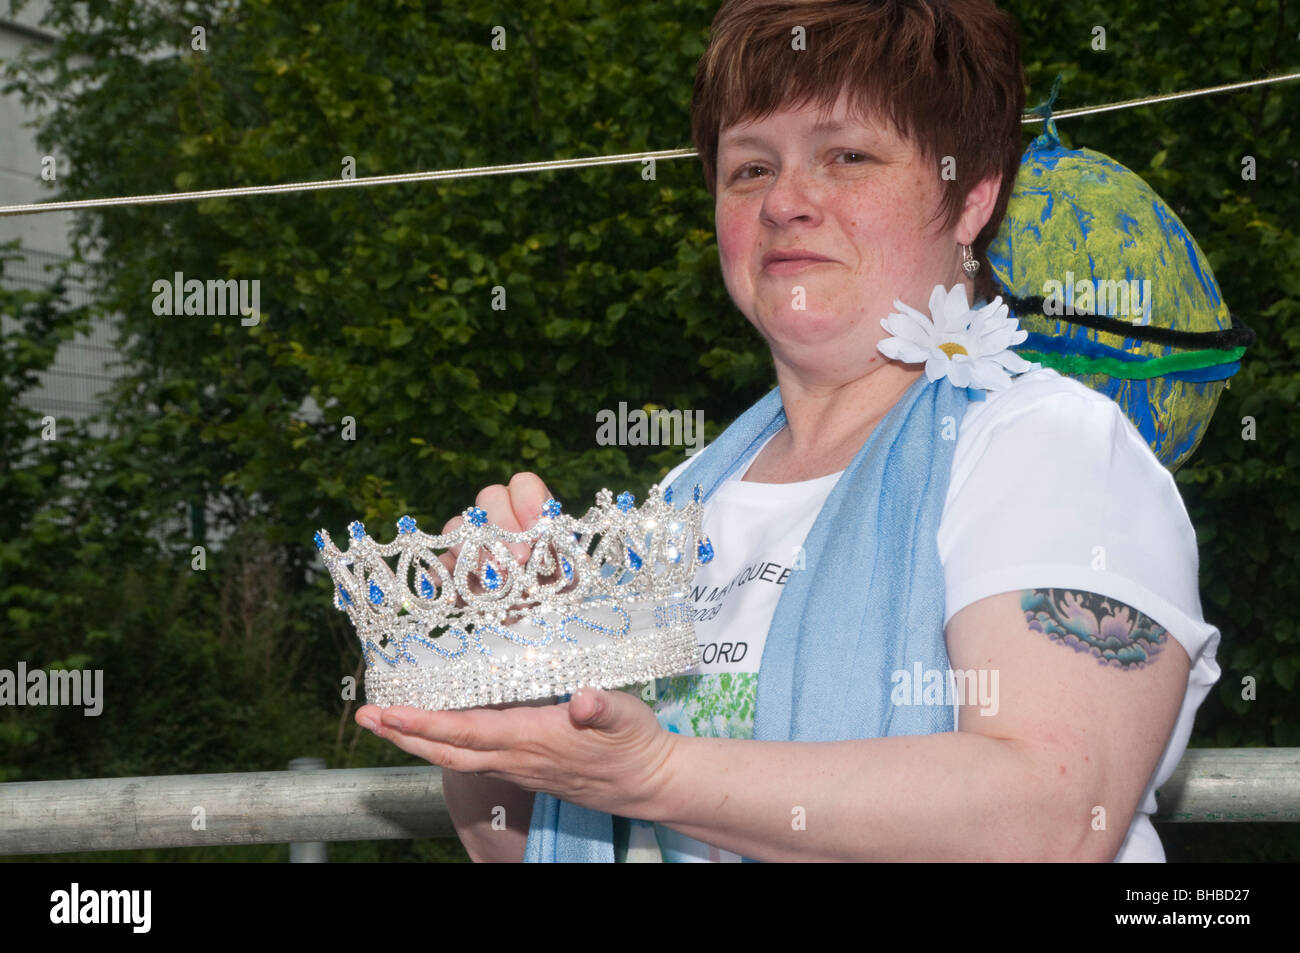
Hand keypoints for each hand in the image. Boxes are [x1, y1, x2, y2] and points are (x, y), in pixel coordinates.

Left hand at [355, 687, 676, 819]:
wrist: (648, 784)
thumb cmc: (635, 745)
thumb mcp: (625, 715)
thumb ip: (601, 707)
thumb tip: (583, 699)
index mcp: (532, 737)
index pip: (466, 732)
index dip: (424, 724)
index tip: (389, 713)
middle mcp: (516, 757)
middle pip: (446, 751)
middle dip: (402, 735)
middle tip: (365, 716)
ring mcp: (518, 767)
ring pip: (455, 758)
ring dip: (417, 741)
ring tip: (387, 722)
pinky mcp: (525, 769)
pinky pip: (473, 758)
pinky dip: (445, 744)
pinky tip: (438, 732)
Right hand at [438, 472, 563, 619]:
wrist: (536, 611)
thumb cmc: (557, 586)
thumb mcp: (572, 576)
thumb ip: (573, 567)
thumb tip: (571, 564)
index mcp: (530, 510)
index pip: (523, 484)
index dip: (529, 501)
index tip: (538, 530)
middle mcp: (498, 517)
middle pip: (489, 497)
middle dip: (504, 525)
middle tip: (520, 557)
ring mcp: (472, 540)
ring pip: (458, 525)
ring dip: (475, 548)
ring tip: (494, 577)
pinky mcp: (452, 568)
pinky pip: (438, 562)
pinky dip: (438, 572)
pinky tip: (443, 584)